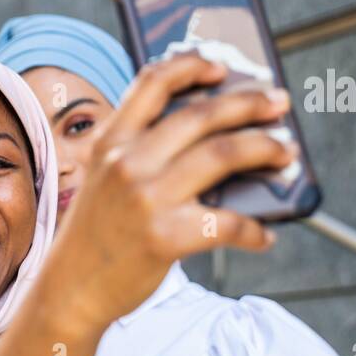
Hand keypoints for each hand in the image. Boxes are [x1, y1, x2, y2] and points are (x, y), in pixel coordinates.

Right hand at [44, 53, 296, 331]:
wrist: (70, 290)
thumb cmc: (94, 236)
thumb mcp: (102, 180)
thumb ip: (139, 152)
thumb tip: (212, 138)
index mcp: (110, 142)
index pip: (152, 83)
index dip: (191, 65)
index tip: (220, 67)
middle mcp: (127, 162)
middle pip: (201, 114)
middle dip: (250, 103)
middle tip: (278, 102)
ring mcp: (147, 198)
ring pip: (223, 155)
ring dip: (264, 148)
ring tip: (285, 153)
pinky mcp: (166, 237)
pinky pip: (228, 223)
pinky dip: (254, 230)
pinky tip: (264, 235)